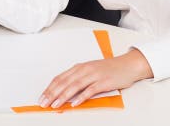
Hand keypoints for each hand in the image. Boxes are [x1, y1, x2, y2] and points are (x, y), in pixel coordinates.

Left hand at [38, 49, 152, 107]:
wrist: (127, 65)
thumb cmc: (108, 69)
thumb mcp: (90, 71)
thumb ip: (78, 79)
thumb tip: (64, 93)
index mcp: (79, 67)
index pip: (60, 78)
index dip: (49, 88)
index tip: (42, 97)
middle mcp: (84, 69)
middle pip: (64, 82)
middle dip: (52, 93)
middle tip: (43, 103)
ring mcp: (94, 75)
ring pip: (74, 86)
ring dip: (63, 96)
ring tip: (55, 104)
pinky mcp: (103, 82)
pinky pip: (90, 90)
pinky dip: (81, 97)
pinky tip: (74, 103)